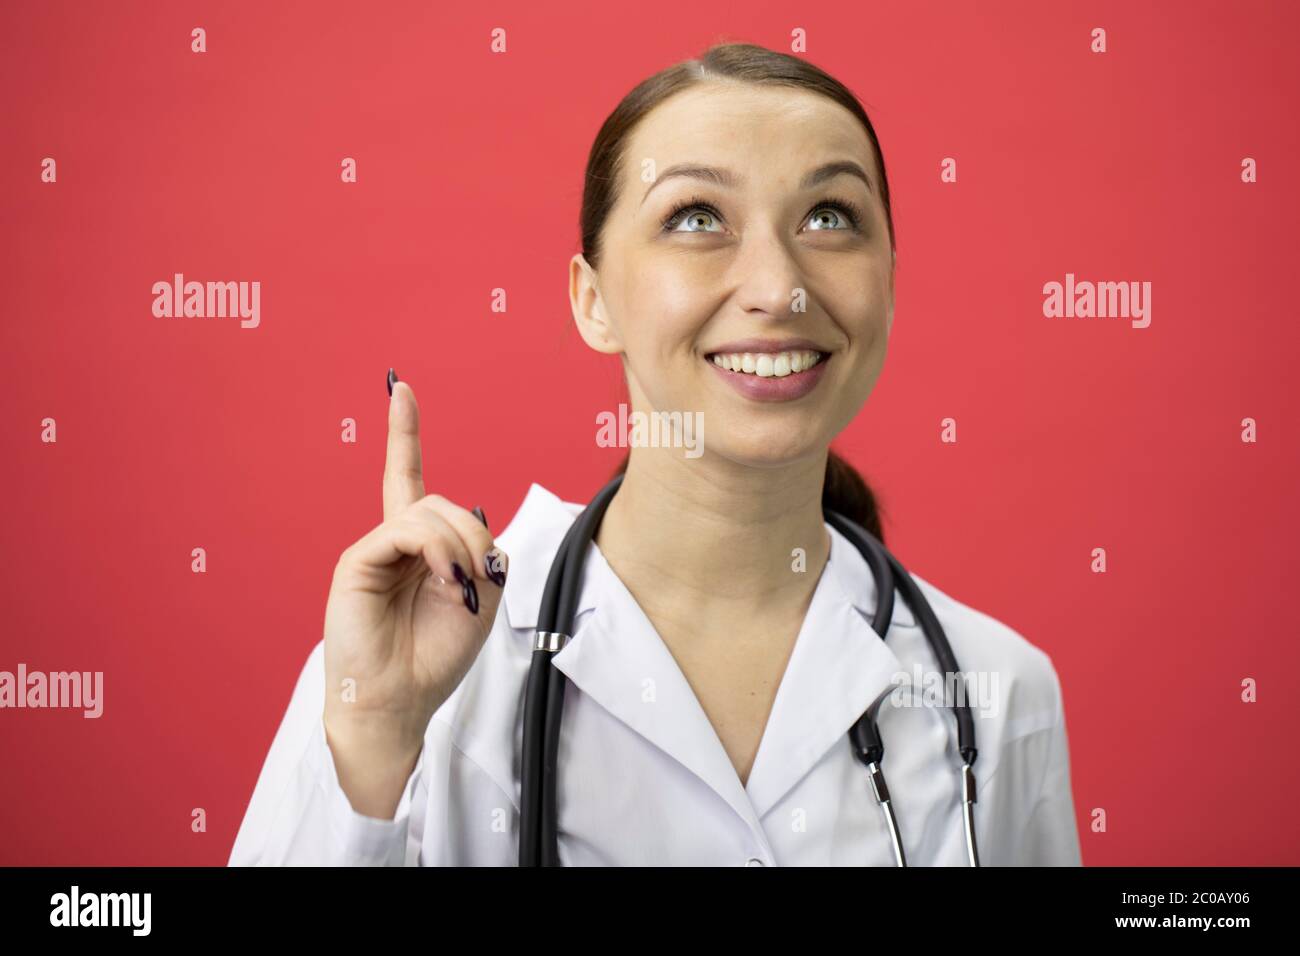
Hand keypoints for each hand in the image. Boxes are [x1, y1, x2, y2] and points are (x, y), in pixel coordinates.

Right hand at [320, 369, 507, 816]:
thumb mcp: (480, 598)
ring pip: (431, 514)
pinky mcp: (358, 562)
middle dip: (474, 535)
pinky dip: (439, 553)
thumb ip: (481, 551)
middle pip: (442, 503)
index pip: (409, 478)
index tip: (401, 387)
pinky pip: (408, 532)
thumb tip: (471, 518)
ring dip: (461, 549)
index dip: (404, 432)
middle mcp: (393, 542)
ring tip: (460, 591)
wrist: (400, 700)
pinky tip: (447, 583)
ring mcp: (373, 550)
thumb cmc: (436, 655)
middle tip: (480, 580)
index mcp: (419, 548)